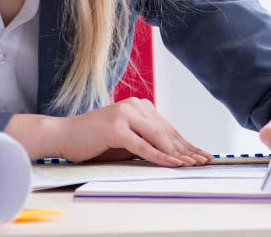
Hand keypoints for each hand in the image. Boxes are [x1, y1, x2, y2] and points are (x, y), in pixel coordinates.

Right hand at [57, 98, 211, 166]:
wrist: (65, 135)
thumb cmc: (94, 140)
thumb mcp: (125, 141)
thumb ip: (146, 142)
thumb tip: (173, 155)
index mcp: (139, 106)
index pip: (168, 128)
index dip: (186, 143)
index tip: (201, 155)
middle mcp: (135, 106)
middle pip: (167, 132)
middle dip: (187, 149)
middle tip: (205, 161)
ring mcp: (125, 114)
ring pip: (159, 137)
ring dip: (178, 154)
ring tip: (193, 165)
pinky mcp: (117, 127)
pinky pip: (143, 146)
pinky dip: (160, 157)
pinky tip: (173, 164)